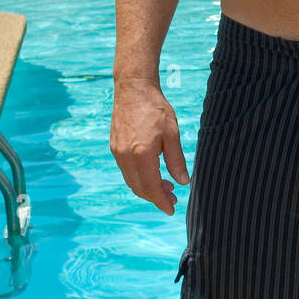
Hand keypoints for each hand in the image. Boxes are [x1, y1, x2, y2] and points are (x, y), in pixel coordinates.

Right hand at [110, 78, 189, 214]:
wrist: (133, 89)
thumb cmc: (156, 109)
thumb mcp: (173, 134)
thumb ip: (176, 160)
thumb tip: (183, 182)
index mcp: (141, 154)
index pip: (151, 187)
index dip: (161, 201)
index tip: (171, 209)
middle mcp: (125, 156)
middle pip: (139, 188)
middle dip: (156, 197)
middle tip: (173, 198)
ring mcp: (117, 152)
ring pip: (131, 181)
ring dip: (147, 188)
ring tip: (166, 186)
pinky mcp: (114, 147)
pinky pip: (126, 171)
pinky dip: (139, 178)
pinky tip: (152, 173)